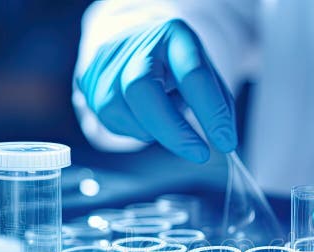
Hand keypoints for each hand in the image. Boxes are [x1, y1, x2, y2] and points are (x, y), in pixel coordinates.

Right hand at [78, 19, 236, 162]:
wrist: (135, 42)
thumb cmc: (174, 63)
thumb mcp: (204, 72)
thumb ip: (217, 104)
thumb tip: (225, 142)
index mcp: (172, 36)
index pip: (192, 74)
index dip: (210, 112)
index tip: (225, 142)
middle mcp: (135, 44)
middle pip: (141, 89)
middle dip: (172, 131)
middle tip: (198, 153)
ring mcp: (106, 62)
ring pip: (120, 111)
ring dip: (151, 131)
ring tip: (166, 121)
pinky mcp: (88, 81)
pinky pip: (109, 121)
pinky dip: (134, 129)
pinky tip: (145, 117)